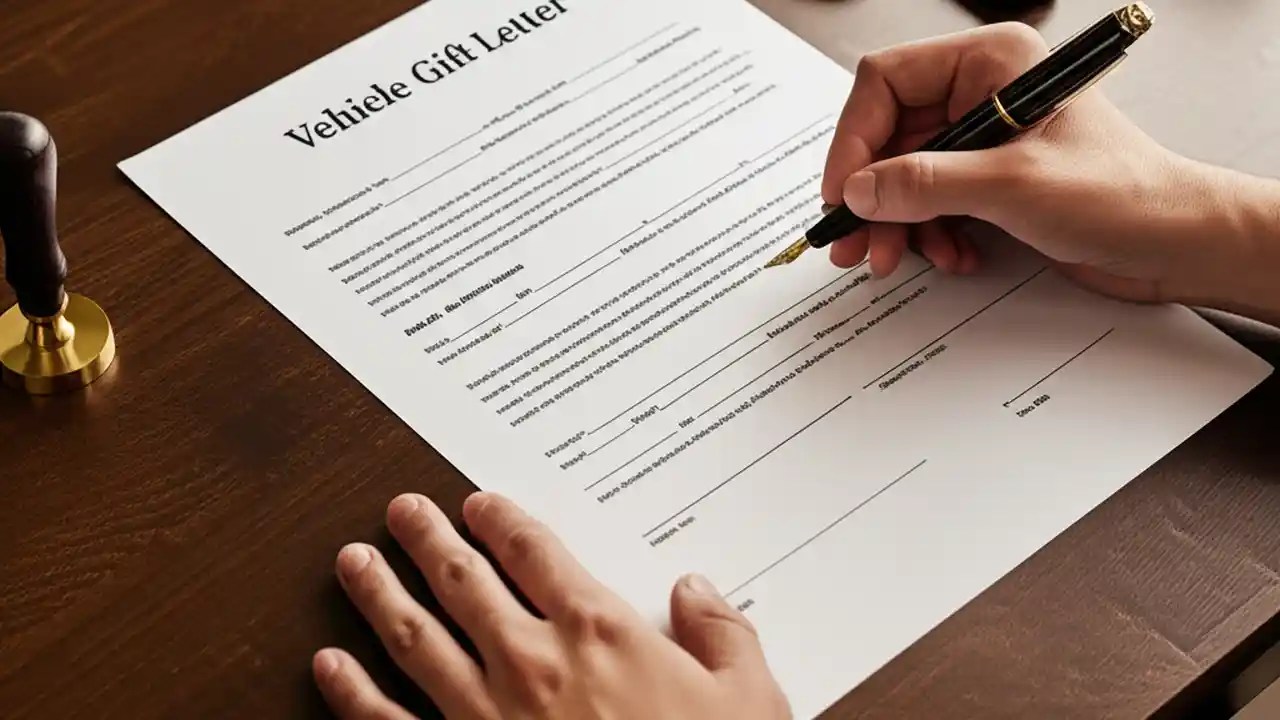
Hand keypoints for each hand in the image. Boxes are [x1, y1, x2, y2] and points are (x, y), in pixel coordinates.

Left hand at [312, 492, 790, 719]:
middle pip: (464, 581)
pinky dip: (351, 691)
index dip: (501, 519)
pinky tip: (328, 664)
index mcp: (599, 633)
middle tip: (403, 511)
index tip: (479, 503)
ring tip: (354, 561)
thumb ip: (722, 634)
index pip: (536, 553)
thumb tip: (696, 588)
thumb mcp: (749, 699)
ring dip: (380, 594)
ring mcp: (485, 714)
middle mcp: (532, 662)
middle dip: (427, 539)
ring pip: (415, 636)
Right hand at [821, 23, 1279, 320]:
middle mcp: (982, 91)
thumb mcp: (1014, 187)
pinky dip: (928, 234)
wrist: (1176, 243)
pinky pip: (930, 201)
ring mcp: (984, 137)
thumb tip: (859, 190)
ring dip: (896, 222)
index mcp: (991, 62)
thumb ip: (927, 183)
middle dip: (872, 194)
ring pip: (903, 175)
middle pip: (888, 135)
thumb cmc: (1123, 194)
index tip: (843, 194)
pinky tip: (950, 256)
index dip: (855, 138)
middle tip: (853, 243)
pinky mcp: (989, 178)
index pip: (887, 81)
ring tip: (896, 259)